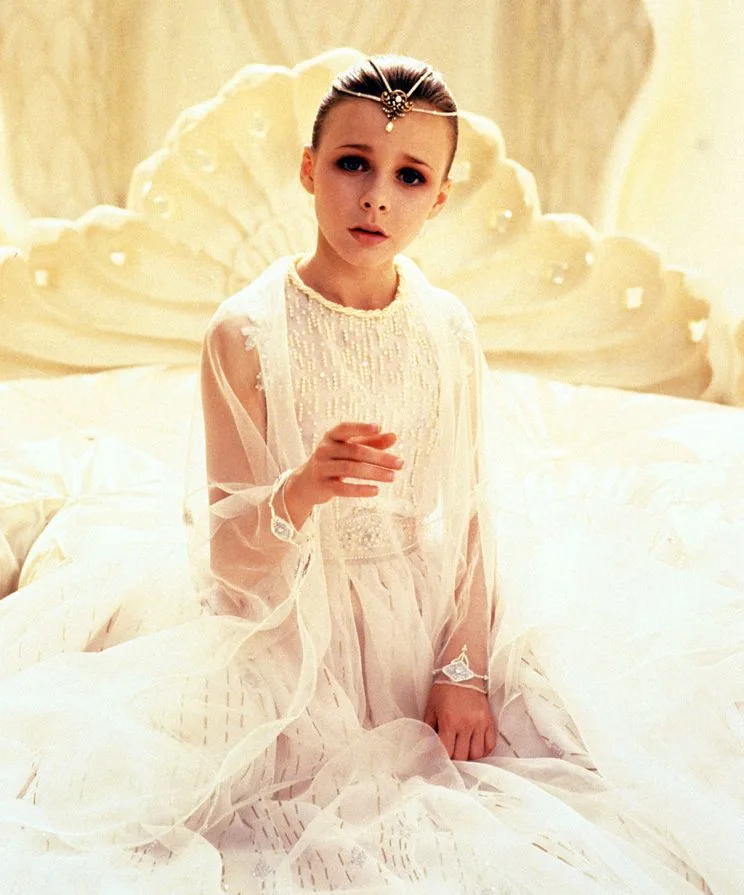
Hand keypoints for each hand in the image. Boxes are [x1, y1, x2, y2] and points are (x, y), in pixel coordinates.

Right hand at [283, 422, 401, 524]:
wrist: (306, 483)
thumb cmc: (335, 461)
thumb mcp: (350, 449)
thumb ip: (371, 442)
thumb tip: (394, 436)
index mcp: (331, 437)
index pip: (345, 428)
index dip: (361, 428)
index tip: (378, 427)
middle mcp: (324, 450)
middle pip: (355, 451)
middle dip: (380, 457)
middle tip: (400, 464)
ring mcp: (322, 468)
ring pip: (351, 469)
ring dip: (374, 473)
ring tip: (392, 477)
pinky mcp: (323, 486)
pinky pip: (343, 488)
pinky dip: (361, 490)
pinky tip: (376, 490)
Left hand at [424, 683, 496, 760]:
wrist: (463, 672)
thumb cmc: (444, 689)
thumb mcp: (431, 707)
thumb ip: (429, 728)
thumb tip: (427, 744)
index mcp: (449, 721)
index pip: (447, 751)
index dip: (442, 758)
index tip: (440, 759)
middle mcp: (466, 724)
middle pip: (462, 756)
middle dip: (455, 760)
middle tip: (451, 758)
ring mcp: (479, 723)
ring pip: (477, 754)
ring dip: (469, 758)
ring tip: (463, 754)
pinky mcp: (489, 721)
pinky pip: (490, 744)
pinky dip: (484, 751)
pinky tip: (476, 749)